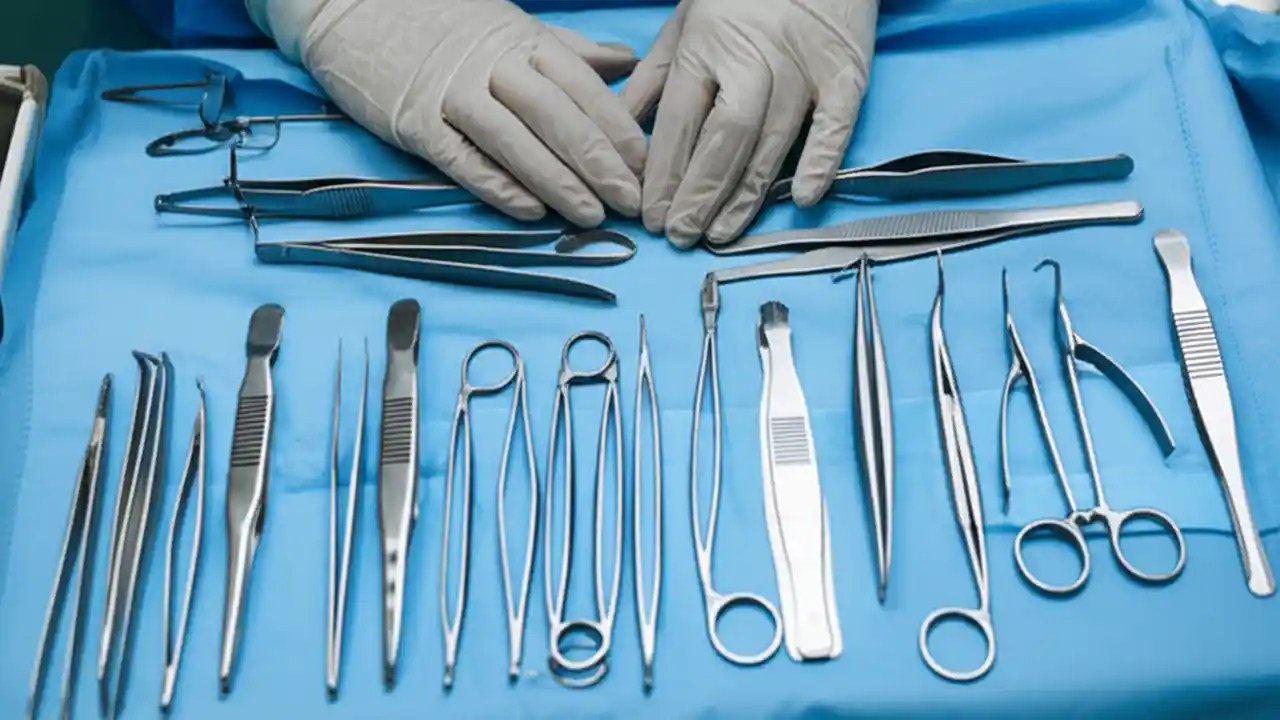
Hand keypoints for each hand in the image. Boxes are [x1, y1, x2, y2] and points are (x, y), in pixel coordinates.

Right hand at [299, 0, 646, 226]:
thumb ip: (569, 50)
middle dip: (599, 161)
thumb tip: (623, 62)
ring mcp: (452, 92)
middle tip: (630, 200)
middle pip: (557, 115)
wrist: (350, 4)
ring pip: (515, 139)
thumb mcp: (510, 25)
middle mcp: (492, 64)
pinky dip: (497, 186)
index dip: (618, 128)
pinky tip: (529, 211)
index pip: (583, 87)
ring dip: (557, 180)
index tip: (648, 165)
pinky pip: (463, 158)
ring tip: (591, 215)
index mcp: (523, 41)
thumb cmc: (438, 21)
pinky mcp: (415, 121)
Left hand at [621, 0, 876, 246]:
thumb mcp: (685, 21)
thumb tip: (624, 134)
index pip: (679, 122)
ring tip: (721, 234)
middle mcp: (754, 60)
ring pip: (771, 143)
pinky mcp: (847, 75)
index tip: (649, 215)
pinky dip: (820, 163)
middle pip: (724, 140)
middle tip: (680, 236)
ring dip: (745, 196)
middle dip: (698, 194)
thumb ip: (654, 78)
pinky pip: (835, 127)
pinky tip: (802, 199)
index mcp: (705, 46)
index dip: (663, 174)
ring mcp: (803, 69)